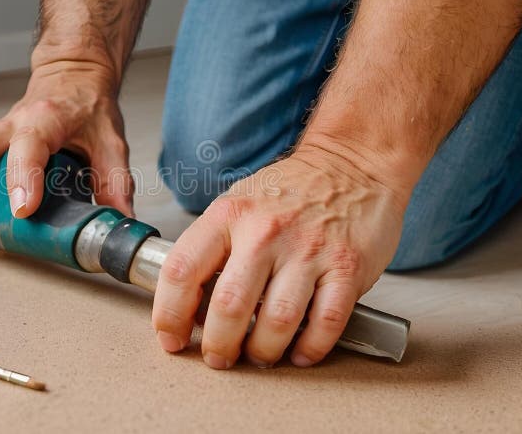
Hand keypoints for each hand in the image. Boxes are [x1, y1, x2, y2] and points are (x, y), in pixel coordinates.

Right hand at [0, 60, 132, 229]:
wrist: (73, 74)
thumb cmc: (87, 103)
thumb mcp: (110, 139)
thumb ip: (116, 180)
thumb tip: (120, 220)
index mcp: (48, 118)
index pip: (30, 146)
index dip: (24, 177)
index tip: (23, 208)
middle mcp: (16, 123)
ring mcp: (1, 131)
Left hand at [152, 143, 407, 368]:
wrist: (352, 165)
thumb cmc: (290, 192)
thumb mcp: (238, 204)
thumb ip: (213, 249)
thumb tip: (191, 307)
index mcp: (229, 215)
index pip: (181, 271)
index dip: (169, 314)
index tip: (171, 337)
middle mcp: (265, 232)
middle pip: (228, 306)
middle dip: (219, 344)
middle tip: (219, 357)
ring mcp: (308, 250)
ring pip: (277, 322)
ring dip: (263, 351)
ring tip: (259, 354)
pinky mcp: (346, 266)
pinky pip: (325, 323)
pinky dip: (309, 347)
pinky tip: (300, 350)